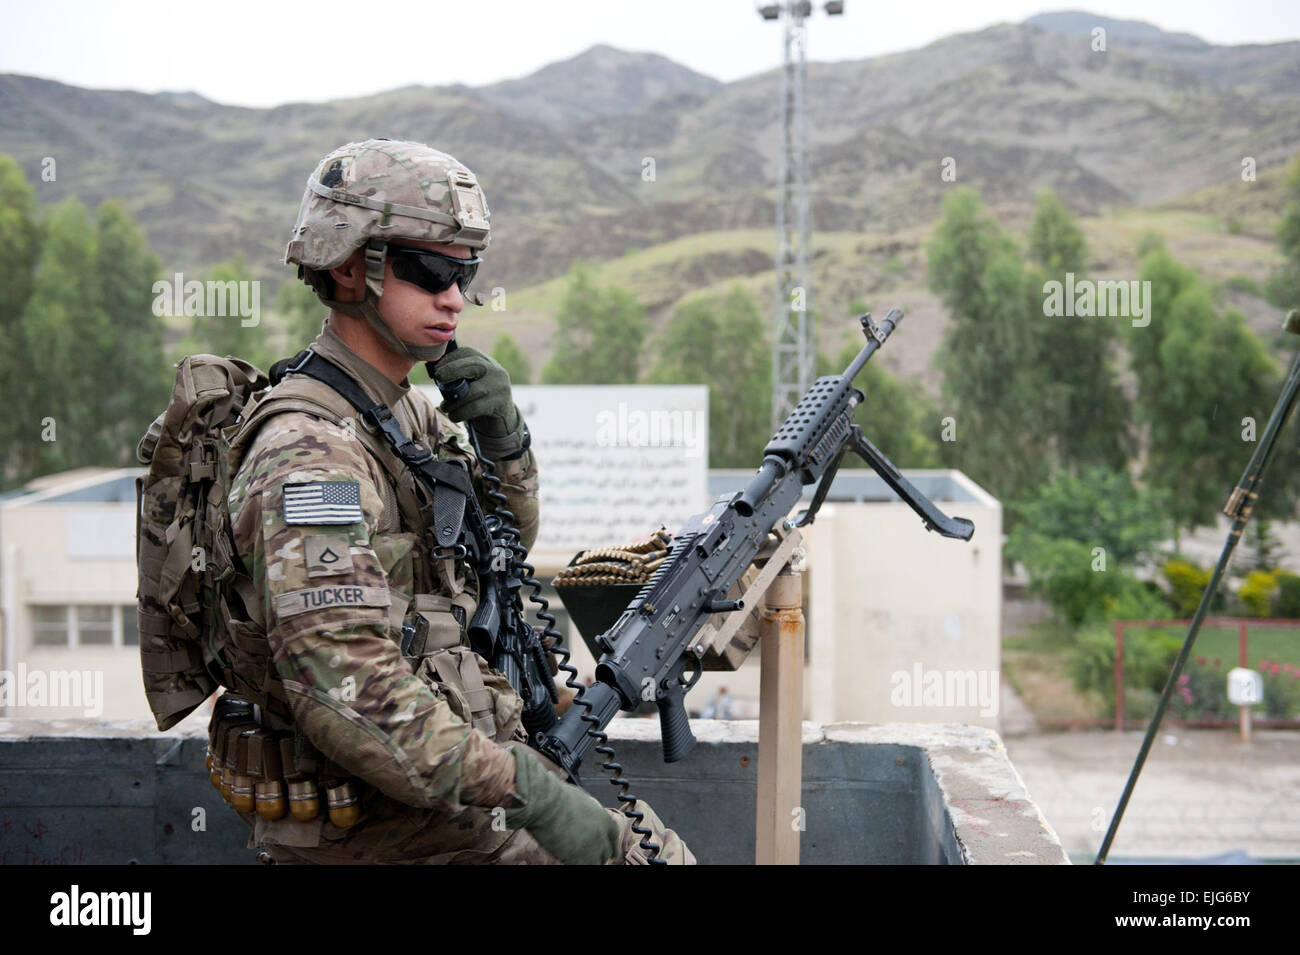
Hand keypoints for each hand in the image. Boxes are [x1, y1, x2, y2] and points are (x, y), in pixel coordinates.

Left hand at [431, 346, 520, 437]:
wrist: (503, 416)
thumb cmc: (480, 396)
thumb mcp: (473, 380)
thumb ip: (459, 374)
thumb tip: (435, 373)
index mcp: (486, 361)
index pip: (468, 352)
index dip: (450, 359)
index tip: (436, 369)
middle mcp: (495, 371)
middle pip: (473, 365)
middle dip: (452, 370)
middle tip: (438, 378)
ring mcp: (499, 387)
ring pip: (472, 391)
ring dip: (453, 401)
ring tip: (444, 407)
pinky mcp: (500, 403)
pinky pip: (475, 408)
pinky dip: (460, 413)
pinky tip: (454, 416)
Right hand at [504, 747, 620, 864]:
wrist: (545, 803)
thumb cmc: (557, 796)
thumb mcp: (582, 800)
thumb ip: (590, 812)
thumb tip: (587, 816)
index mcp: (605, 819)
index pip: (614, 837)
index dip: (610, 845)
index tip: (610, 852)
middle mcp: (602, 835)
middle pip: (606, 853)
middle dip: (599, 854)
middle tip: (589, 855)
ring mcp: (591, 849)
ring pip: (596, 863)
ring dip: (588, 860)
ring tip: (576, 856)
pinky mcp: (577, 860)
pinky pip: (582, 866)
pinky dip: (574, 862)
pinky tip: (566, 858)